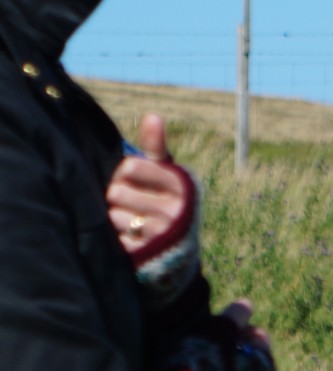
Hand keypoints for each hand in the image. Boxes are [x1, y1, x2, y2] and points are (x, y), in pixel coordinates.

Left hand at [106, 114, 192, 256]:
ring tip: (130, 218)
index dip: (123, 170)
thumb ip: (156, 148)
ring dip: (115, 216)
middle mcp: (175, 211)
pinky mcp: (147, 254)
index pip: (131, 166)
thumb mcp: (167, 176)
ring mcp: (161, 235)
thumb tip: (153, 116)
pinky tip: (130, 235)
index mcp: (181, 187)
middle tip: (127, 200)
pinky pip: (115, 237)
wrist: (179, 251)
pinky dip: (117, 235)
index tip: (129, 177)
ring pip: (113, 215)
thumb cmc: (167, 202)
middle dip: (116, 195)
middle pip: (117, 191)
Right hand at [168, 297, 277, 370]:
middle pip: (247, 365)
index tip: (221, 322)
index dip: (240, 327)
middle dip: (231, 350)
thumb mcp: (216, 332)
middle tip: (207, 340)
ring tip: (195, 361)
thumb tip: (246, 305)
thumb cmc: (199, 364)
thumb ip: (233, 318)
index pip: (259, 340)